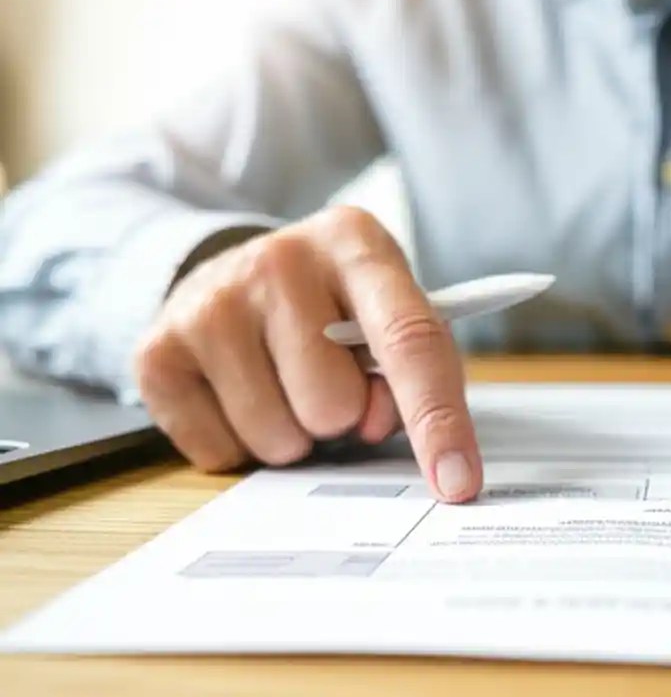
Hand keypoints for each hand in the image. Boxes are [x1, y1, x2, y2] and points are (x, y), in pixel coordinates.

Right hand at [134, 206, 481, 501]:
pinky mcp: (157, 349)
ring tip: (283, 385)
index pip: (410, 340)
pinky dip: (239, 443)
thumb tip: (376, 425)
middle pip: (335, 403)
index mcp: (356, 242)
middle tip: (328, 382)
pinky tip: (238, 392)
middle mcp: (280, 259)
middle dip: (342, 416)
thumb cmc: (334, 308)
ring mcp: (210, 301)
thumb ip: (412, 370)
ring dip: (292, 434)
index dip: (438, 420)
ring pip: (277, 436)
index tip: (459, 483)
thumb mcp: (387, 315)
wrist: (232, 273)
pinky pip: (220, 452)